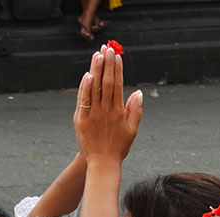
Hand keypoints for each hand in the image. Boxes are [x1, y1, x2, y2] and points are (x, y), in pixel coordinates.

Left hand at [73, 48, 141, 163]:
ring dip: (96, 70)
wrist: (102, 164)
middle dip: (107, 64)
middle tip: (107, 48)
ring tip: (97, 55)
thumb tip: (138, 92)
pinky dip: (84, 88)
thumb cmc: (118, 147)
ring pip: (94, 89)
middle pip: (106, 83)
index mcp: (118, 112)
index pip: (117, 85)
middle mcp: (105, 111)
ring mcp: (92, 115)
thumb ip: (135, 110)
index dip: (117, 69)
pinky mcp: (81, 120)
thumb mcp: (132, 130)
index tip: (117, 55)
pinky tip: (87, 75)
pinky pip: (83, 101)